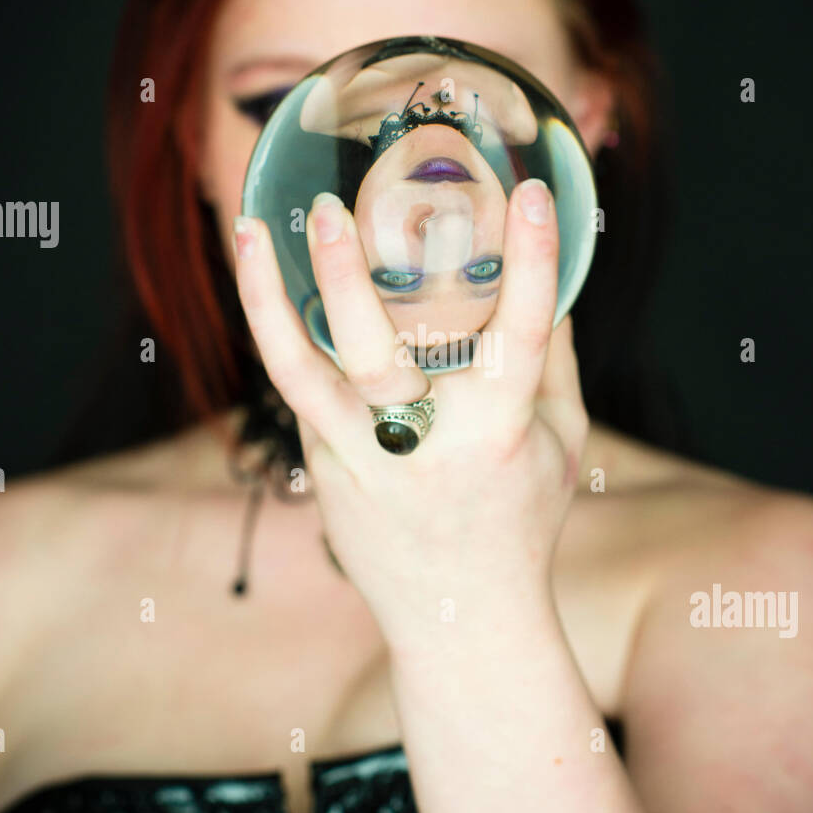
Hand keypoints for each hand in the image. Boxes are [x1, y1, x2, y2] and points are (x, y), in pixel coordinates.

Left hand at [231, 178, 588, 639]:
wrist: (460, 619)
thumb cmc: (520, 520)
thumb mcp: (562, 442)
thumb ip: (553, 358)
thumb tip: (548, 269)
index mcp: (497, 433)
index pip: (522, 336)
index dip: (534, 261)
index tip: (536, 193)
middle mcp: (424, 446)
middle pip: (376, 356)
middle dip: (348, 277)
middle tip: (329, 208)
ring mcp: (363, 460)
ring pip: (303, 374)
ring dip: (272, 298)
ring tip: (250, 228)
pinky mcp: (325, 467)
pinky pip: (297, 387)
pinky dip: (277, 326)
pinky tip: (263, 272)